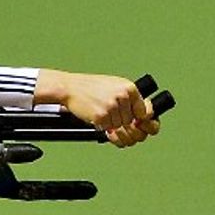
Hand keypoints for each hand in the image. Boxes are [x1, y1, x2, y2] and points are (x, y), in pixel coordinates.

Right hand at [41, 71, 158, 147]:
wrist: (70, 88)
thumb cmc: (90, 87)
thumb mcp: (115, 85)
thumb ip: (130, 98)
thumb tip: (145, 116)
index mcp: (129, 88)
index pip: (144, 112)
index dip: (139, 121)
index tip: (135, 124)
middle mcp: (122, 96)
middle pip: (131, 122)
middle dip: (123, 124)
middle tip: (114, 121)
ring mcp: (112, 107)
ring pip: (119, 127)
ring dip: (111, 125)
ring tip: (103, 115)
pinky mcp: (101, 116)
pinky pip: (108, 129)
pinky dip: (103, 127)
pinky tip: (97, 118)